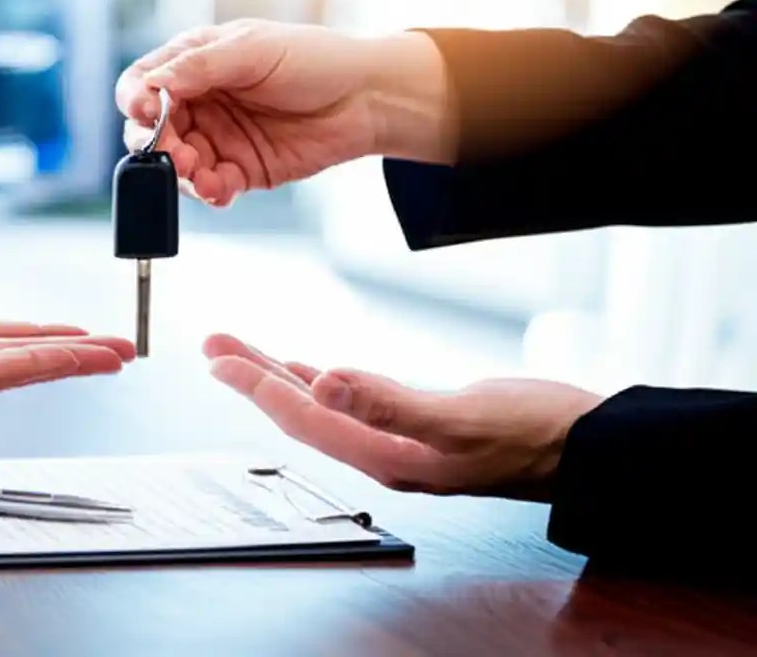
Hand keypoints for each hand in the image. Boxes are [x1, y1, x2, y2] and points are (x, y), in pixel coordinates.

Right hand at [115, 19, 452, 206]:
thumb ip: (200, 66)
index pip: (143, 83)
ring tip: (198, 173)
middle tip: (174, 152)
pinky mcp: (239, 171)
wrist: (366, 99)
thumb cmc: (316, 60)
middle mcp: (201, 102)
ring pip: (176, 164)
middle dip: (155, 144)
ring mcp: (217, 139)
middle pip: (150, 129)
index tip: (147, 111)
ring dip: (179, 173)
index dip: (136, 99)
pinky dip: (208, 192)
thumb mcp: (253, 49)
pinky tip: (219, 189)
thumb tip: (152, 84)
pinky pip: (209, 188)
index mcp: (196, 63)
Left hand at [202, 334, 603, 501]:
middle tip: (212, 346)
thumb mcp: (463, 418)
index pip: (303, 416)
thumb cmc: (536, 437)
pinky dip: (320, 379)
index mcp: (385, 453)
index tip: (218, 360)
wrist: (588, 447)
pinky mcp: (416, 419)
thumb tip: (323, 384)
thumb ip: (391, 404)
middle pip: (300, 409)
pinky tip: (306, 370)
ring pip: (321, 401)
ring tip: (239, 351)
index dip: (257, 387)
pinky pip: (351, 398)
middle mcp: (382, 449)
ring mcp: (398, 436)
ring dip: (278, 375)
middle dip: (252, 376)